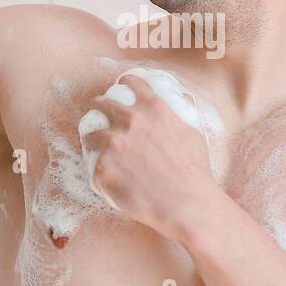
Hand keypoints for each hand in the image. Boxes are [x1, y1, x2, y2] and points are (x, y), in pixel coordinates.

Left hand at [83, 74, 218, 235]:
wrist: (187, 203)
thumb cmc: (194, 171)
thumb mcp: (191, 133)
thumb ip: (176, 116)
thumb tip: (176, 104)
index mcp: (153, 108)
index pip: (131, 82)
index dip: (124, 84)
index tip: (120, 89)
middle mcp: (130, 120)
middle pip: (102, 104)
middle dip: (98, 108)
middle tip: (98, 116)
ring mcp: (113, 144)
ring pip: (91, 136)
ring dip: (94, 142)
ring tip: (99, 152)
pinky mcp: (103, 168)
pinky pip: (94, 167)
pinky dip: (102, 173)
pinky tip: (111, 180)